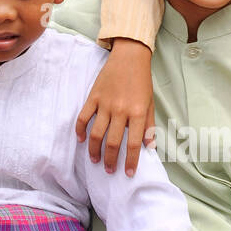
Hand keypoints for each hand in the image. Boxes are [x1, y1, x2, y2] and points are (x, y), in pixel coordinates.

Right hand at [76, 38, 154, 175]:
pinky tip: (80, 140)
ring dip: (94, 150)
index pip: (134, 143)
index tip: (129, 173)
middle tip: (109, 170)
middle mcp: (121, 110)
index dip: (131, 161)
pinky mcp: (93, 97)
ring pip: (96, 133)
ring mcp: (105, 104)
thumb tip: (149, 147)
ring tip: (95, 161)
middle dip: (110, 160)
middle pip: (113, 142)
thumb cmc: (142, 82)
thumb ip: (149, 126)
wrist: (129, 57)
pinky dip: (80, 130)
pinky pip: (83, 117)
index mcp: (137, 113)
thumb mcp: (150, 103)